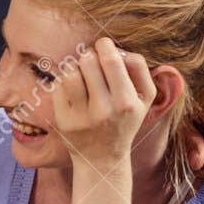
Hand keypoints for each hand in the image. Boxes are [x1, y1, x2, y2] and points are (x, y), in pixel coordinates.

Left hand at [53, 37, 157, 169]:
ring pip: (71, 73)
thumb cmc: (125, 120)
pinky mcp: (63, 120)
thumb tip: (119, 49)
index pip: (112, 61)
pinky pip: (59, 87)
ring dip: (75, 66)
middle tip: (91, 58)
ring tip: (82, 72)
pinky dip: (64, 81)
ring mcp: (81, 117)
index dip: (105, 45)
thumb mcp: (145, 99)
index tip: (103, 45)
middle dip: (89, 54)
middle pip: (89, 62)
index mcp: (126, 102)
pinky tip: (73, 86)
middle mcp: (103, 110)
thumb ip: (139, 70)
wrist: (103, 158)